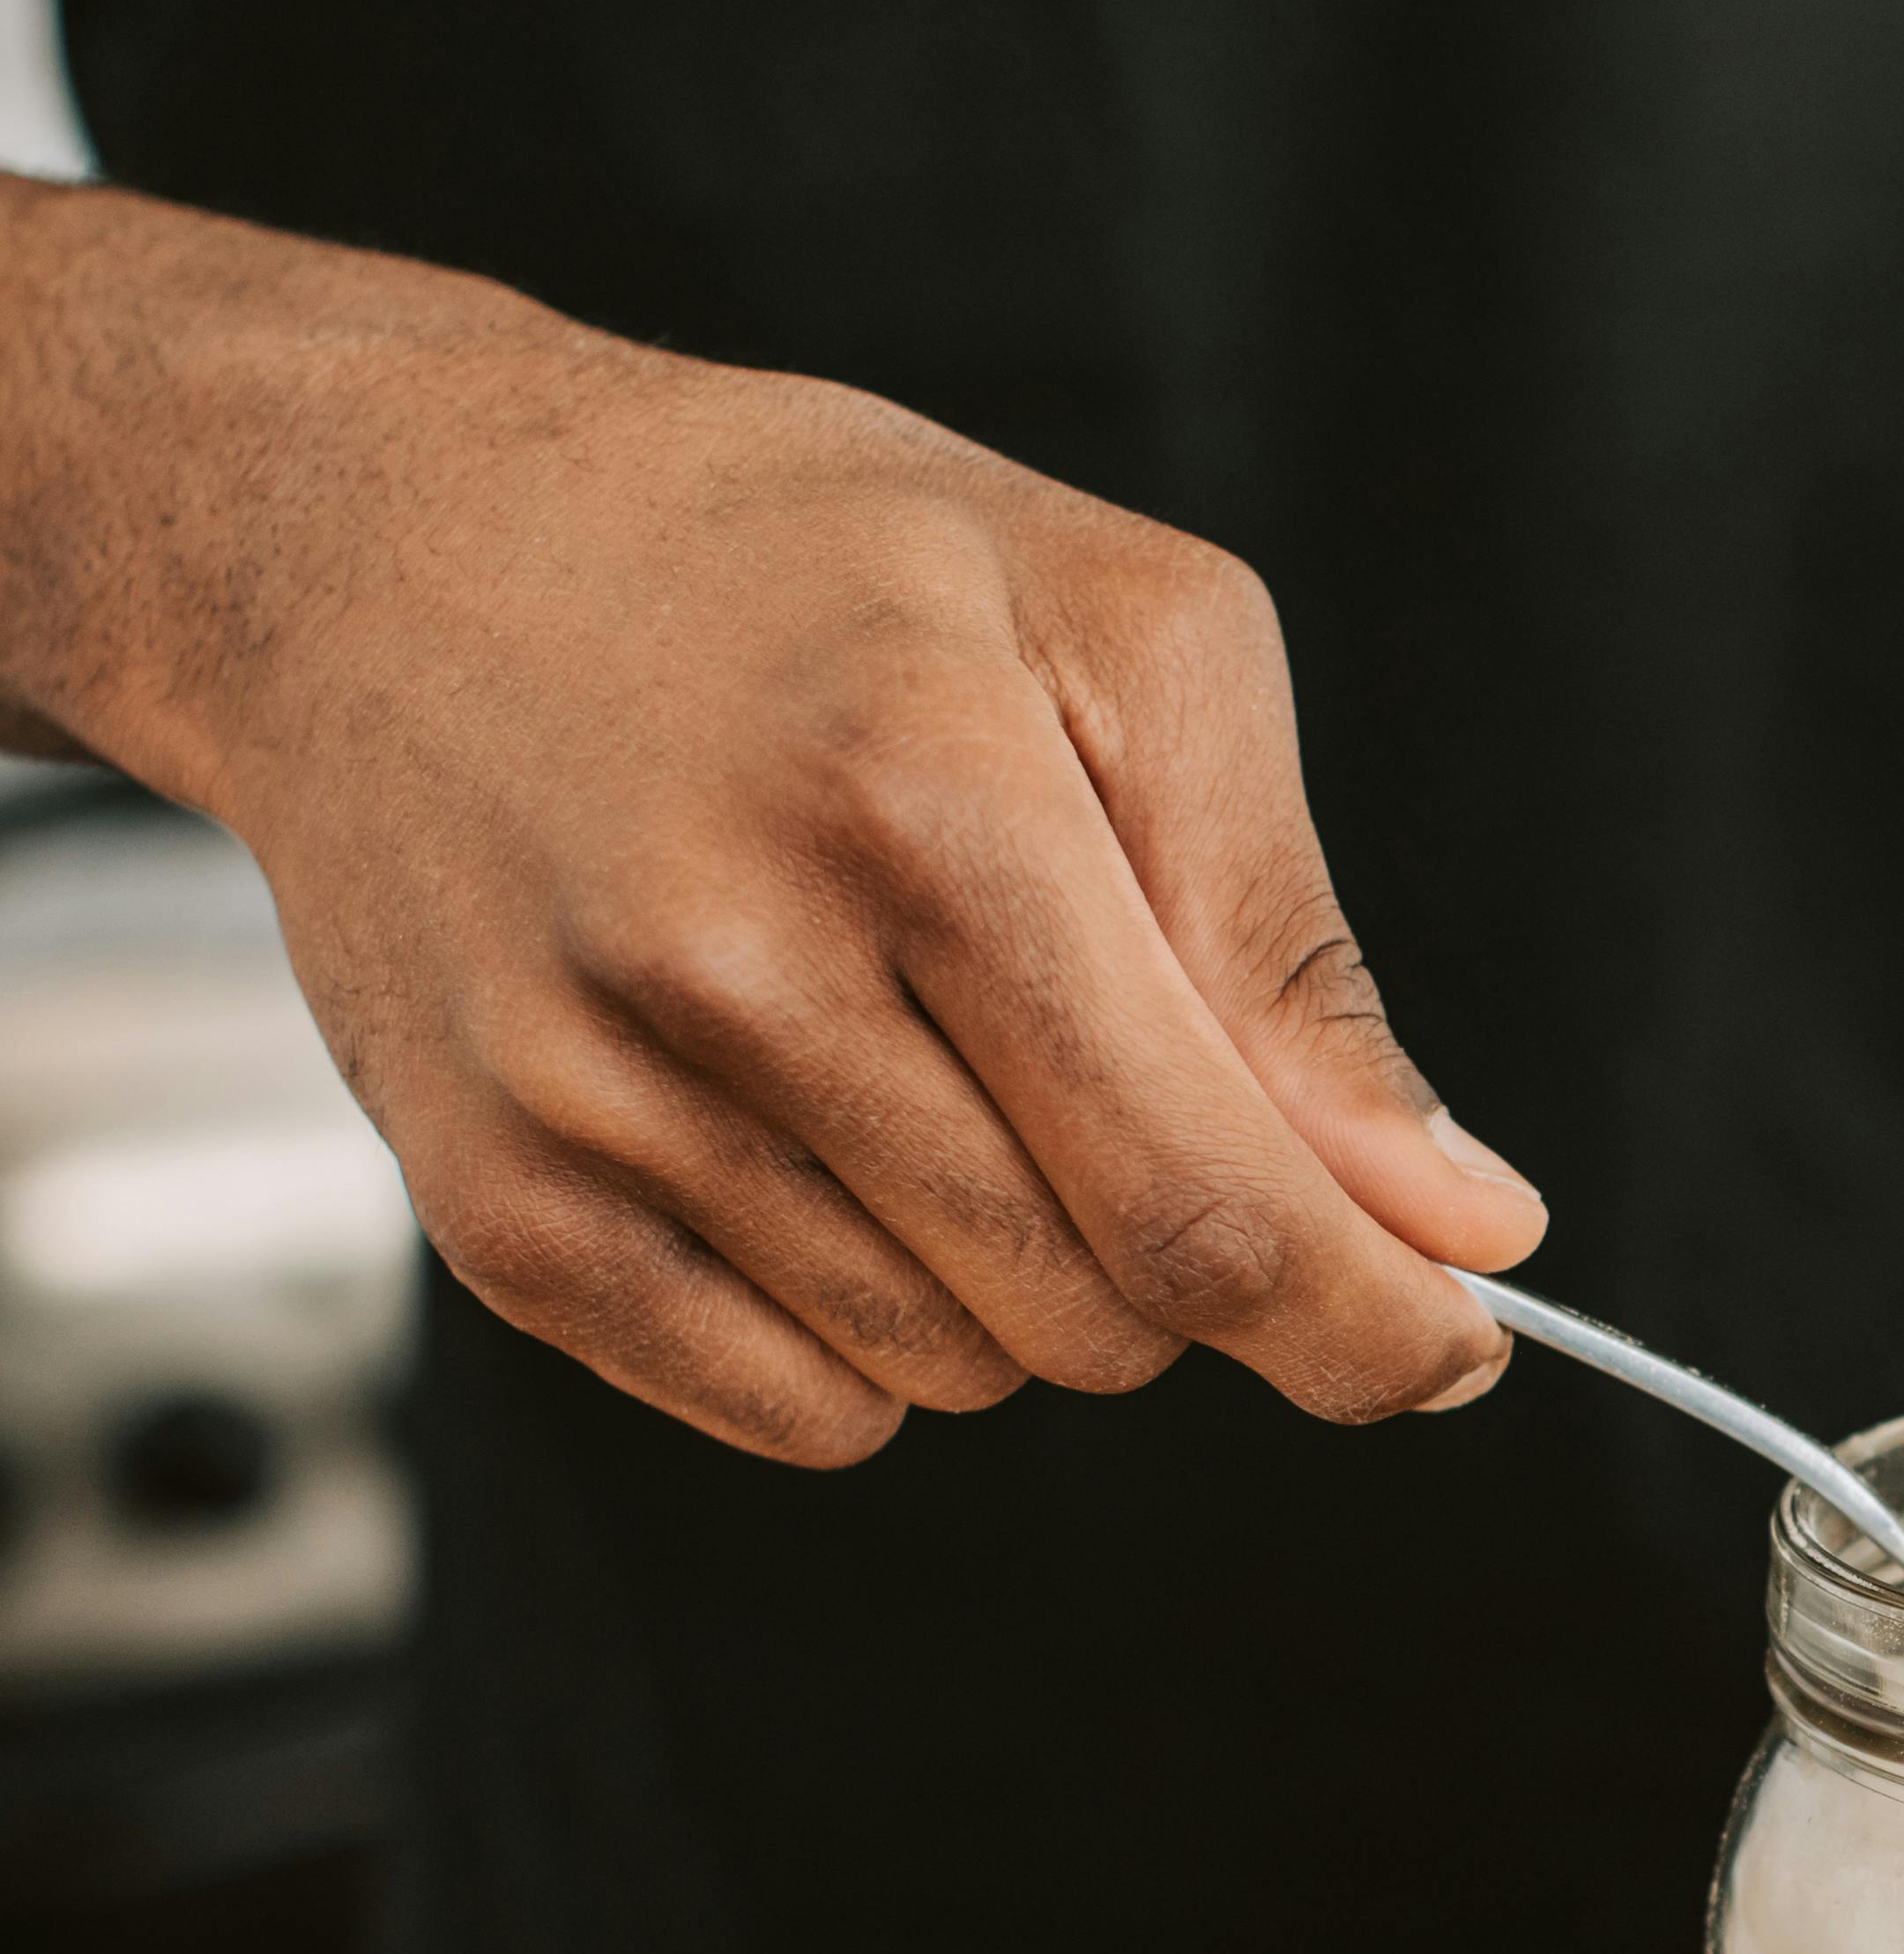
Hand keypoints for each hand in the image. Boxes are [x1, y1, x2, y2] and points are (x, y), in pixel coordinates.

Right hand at [0, 190, 1541, 1462]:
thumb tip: (1463, 1230)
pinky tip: (811, 1135)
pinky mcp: (493, 1207)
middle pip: (1095, 1316)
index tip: (1451, 1348)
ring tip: (918, 1049)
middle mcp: (734, 962)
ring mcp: (592, 1101)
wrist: (390, 541)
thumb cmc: (806, 566)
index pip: (1205, 1198)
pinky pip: (796, 1412)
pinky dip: (867, 1334)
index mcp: (927, 797)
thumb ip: (1295, 950)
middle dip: (1179, 1255)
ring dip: (1016, 1281)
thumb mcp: (1120, 636)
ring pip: (955, 1375)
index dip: (1366, 1325)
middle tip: (1106, 1067)